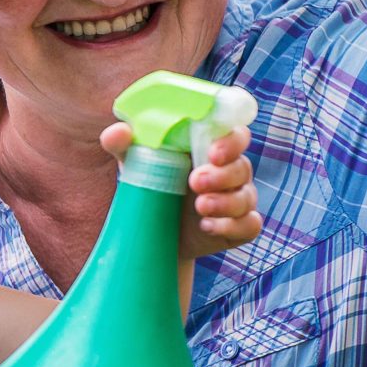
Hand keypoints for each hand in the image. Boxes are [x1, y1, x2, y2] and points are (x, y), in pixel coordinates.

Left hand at [100, 122, 263, 259]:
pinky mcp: (238, 227)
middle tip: (195, 181)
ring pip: (246, 197)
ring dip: (225, 202)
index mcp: (212, 148)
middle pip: (242, 166)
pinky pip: (249, 225)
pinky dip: (231, 226)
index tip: (212, 152)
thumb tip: (117, 133)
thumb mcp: (137, 164)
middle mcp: (232, 171)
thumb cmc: (152, 184)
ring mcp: (238, 199)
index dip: (231, 141)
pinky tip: (207, 226)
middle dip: (222, 175)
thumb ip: (124, 145)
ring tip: (201, 206)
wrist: (154, 233)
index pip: (236, 135)